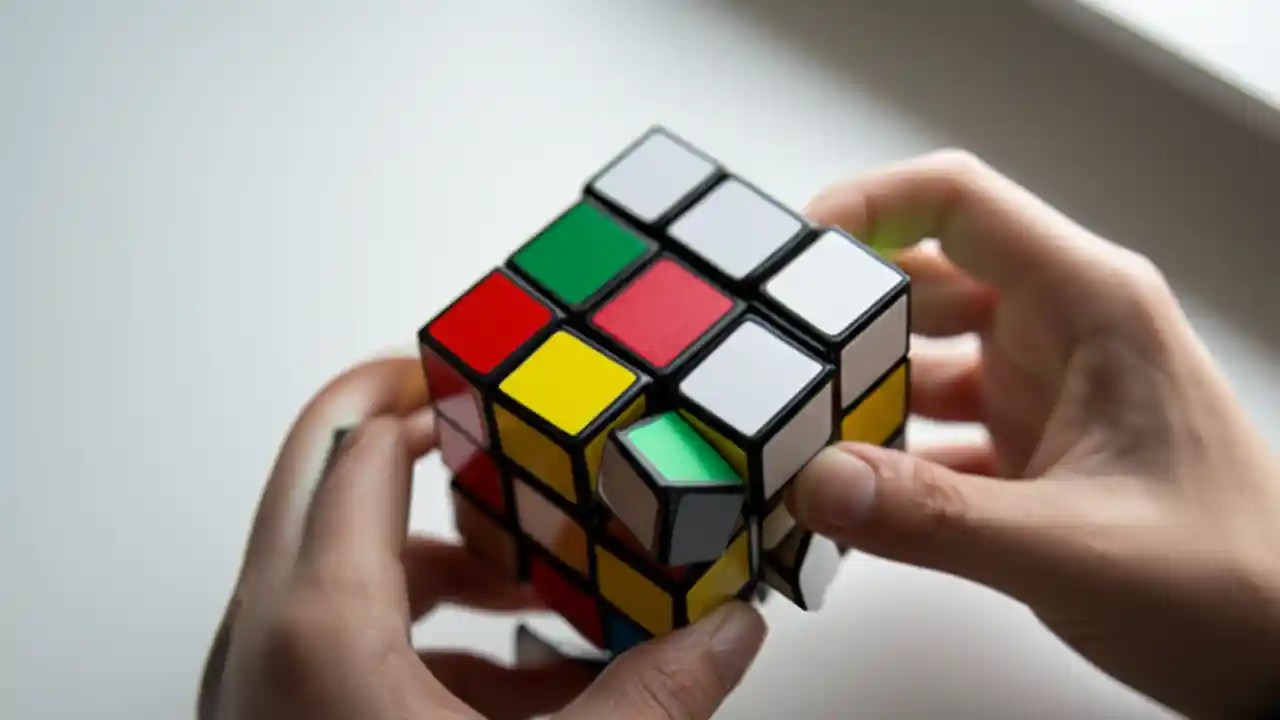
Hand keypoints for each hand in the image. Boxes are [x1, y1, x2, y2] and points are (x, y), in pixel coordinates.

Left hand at [198, 357, 765, 719]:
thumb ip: (654, 698)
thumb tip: (730, 632)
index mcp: (313, 627)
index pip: (357, 448)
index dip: (423, 395)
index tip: (481, 373)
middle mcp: (264, 642)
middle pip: (319, 480)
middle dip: (409, 444)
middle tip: (488, 425)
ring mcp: (259, 689)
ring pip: (336, 568)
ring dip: (432, 558)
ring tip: (531, 581)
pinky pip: (344, 645)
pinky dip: (423, 639)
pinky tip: (514, 686)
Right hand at [789, 151, 1279, 719]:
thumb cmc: (1234, 583)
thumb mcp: (1073, 548)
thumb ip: (936, 517)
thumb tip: (818, 480)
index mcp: (1091, 307)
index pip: (961, 205)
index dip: (868, 207)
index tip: (792, 252)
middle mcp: (1064, 333)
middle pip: (922, 280)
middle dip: (841, 315)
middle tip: (768, 358)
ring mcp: (1044, 391)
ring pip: (921, 357)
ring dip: (859, 392)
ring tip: (793, 430)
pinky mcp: (1031, 451)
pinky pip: (932, 430)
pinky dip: (884, 457)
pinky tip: (845, 494)